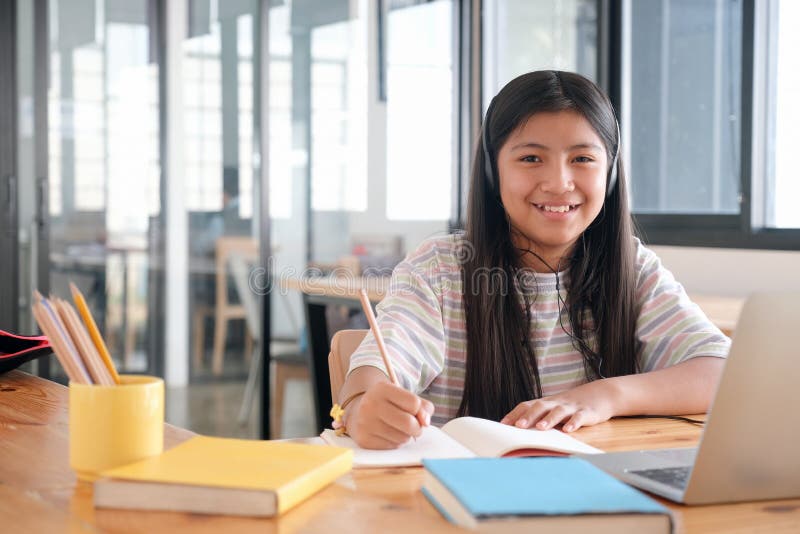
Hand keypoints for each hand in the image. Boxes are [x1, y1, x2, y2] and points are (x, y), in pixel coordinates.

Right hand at [345, 381, 433, 449]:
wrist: (359, 413)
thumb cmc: (389, 405)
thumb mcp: (404, 397)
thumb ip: (423, 407)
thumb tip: (425, 422)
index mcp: (382, 388)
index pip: (414, 403)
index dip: (418, 409)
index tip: (412, 409)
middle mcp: (370, 404)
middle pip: (409, 423)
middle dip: (417, 427)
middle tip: (413, 426)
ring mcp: (365, 423)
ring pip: (402, 438)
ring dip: (406, 436)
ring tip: (397, 428)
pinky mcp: (364, 440)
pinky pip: (392, 447)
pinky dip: (395, 443)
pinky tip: (387, 435)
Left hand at [500, 379, 617, 432]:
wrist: (600, 394)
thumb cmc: (571, 406)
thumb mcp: (554, 409)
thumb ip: (539, 418)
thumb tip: (518, 432)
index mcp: (546, 403)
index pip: (526, 405)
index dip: (514, 414)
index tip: (502, 424)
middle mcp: (556, 403)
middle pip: (540, 406)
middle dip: (528, 416)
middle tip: (518, 426)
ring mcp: (571, 407)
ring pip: (558, 411)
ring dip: (549, 419)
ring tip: (540, 428)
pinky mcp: (586, 412)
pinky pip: (579, 418)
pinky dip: (573, 423)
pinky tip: (568, 430)